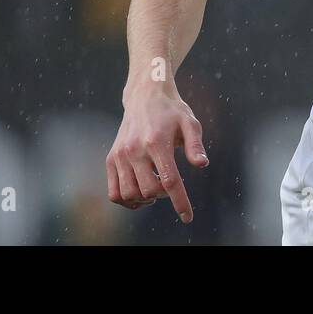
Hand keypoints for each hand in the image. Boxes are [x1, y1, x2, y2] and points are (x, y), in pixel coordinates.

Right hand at [106, 84, 208, 222]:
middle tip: (171, 184)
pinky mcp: (110, 159)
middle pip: (149, 190)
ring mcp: (120, 155)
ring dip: (145, 199)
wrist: (145, 96)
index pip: (169, 181)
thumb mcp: (190, 122)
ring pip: (129, 195)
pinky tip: (140, 192)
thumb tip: (202, 164)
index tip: (188, 217)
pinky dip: (127, 200)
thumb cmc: (172, 111)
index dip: (180, 202)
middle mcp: (134, 150)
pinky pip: (114, 192)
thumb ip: (195, 145)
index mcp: (156, 142)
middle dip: (164, 195)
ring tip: (155, 187)